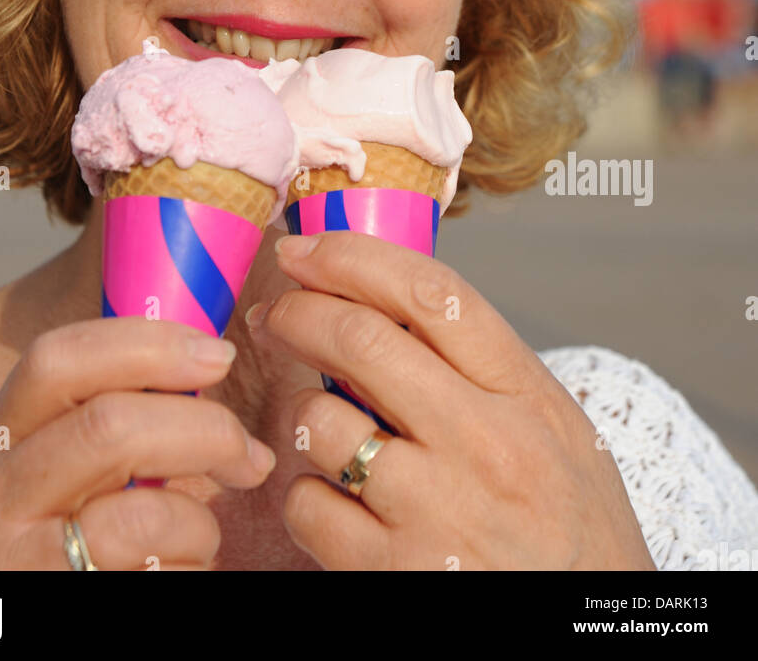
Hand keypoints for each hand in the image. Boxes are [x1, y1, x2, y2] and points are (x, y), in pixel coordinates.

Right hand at [0, 318, 274, 570]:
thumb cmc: (36, 556)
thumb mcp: (37, 483)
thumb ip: (96, 428)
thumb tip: (202, 370)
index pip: (57, 362)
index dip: (148, 345)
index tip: (216, 355)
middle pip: (110, 427)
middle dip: (205, 431)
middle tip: (251, 456)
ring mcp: (18, 570)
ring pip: (143, 519)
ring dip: (200, 525)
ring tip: (200, 541)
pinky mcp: (61, 615)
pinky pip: (157, 584)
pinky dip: (190, 576)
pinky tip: (179, 576)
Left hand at [246, 232, 655, 571]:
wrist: (593, 635)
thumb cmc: (574, 533)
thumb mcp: (558, 431)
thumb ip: (484, 370)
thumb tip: (390, 306)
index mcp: (527, 396)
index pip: (430, 293)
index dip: (354, 256)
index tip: (308, 247)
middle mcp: (484, 444)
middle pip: (361, 338)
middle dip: (299, 312)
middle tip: (276, 313)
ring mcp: (437, 510)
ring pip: (322, 421)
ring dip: (307, 414)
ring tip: (325, 428)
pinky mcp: (395, 573)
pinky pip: (308, 505)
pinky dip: (306, 497)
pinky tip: (334, 504)